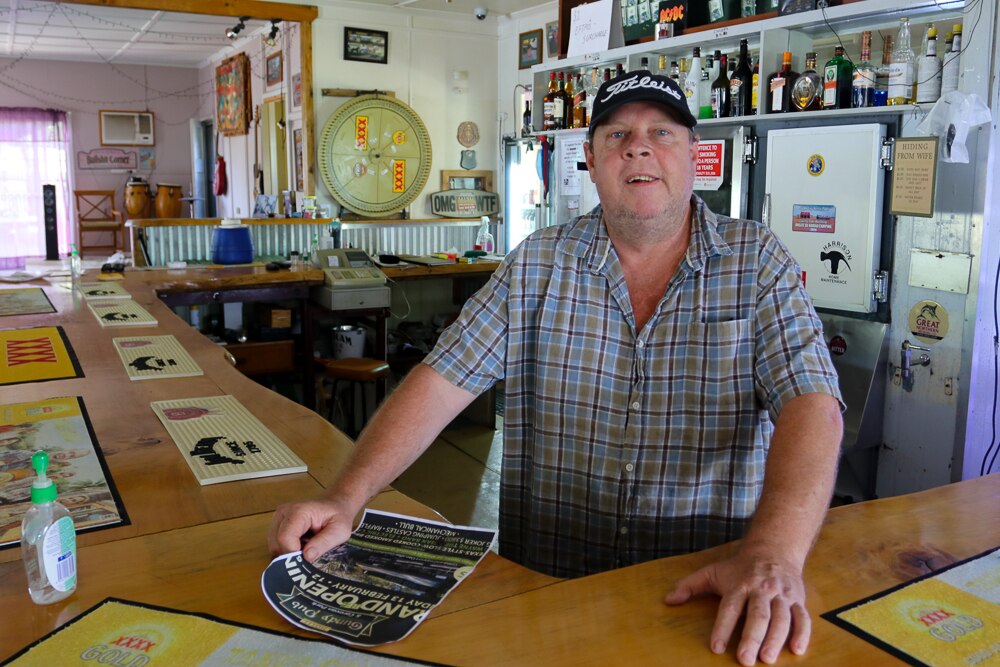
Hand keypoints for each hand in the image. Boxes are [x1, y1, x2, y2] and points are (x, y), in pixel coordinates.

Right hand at [267, 498, 354, 561]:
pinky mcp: (276, 524)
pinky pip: (275, 544)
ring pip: (274, 546)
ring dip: (288, 553)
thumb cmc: (338, 516)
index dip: (293, 554)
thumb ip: (324, 542)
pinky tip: (299, 547)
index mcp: (299, 511)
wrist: (335, 504)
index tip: (307, 560)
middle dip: (290, 556)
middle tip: (308, 556)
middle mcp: (283, 513)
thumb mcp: (340, 530)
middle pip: (276, 543)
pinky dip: (285, 550)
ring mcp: (278, 518)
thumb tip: (307, 557)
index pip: (285, 538)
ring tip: (305, 549)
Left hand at [664, 551, 809, 665]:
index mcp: (739, 585)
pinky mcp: (797, 600)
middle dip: (751, 638)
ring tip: (768, 659)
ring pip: (781, 618)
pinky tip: (797, 650)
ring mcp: (781, 595)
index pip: (730, 609)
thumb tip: (668, 600)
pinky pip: (802, 617)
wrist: (773, 548)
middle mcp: (761, 590)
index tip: (715, 647)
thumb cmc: (739, 567)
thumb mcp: (712, 571)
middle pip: (757, 615)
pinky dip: (802, 633)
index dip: (722, 628)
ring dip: (776, 639)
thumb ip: (690, 586)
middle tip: (745, 659)